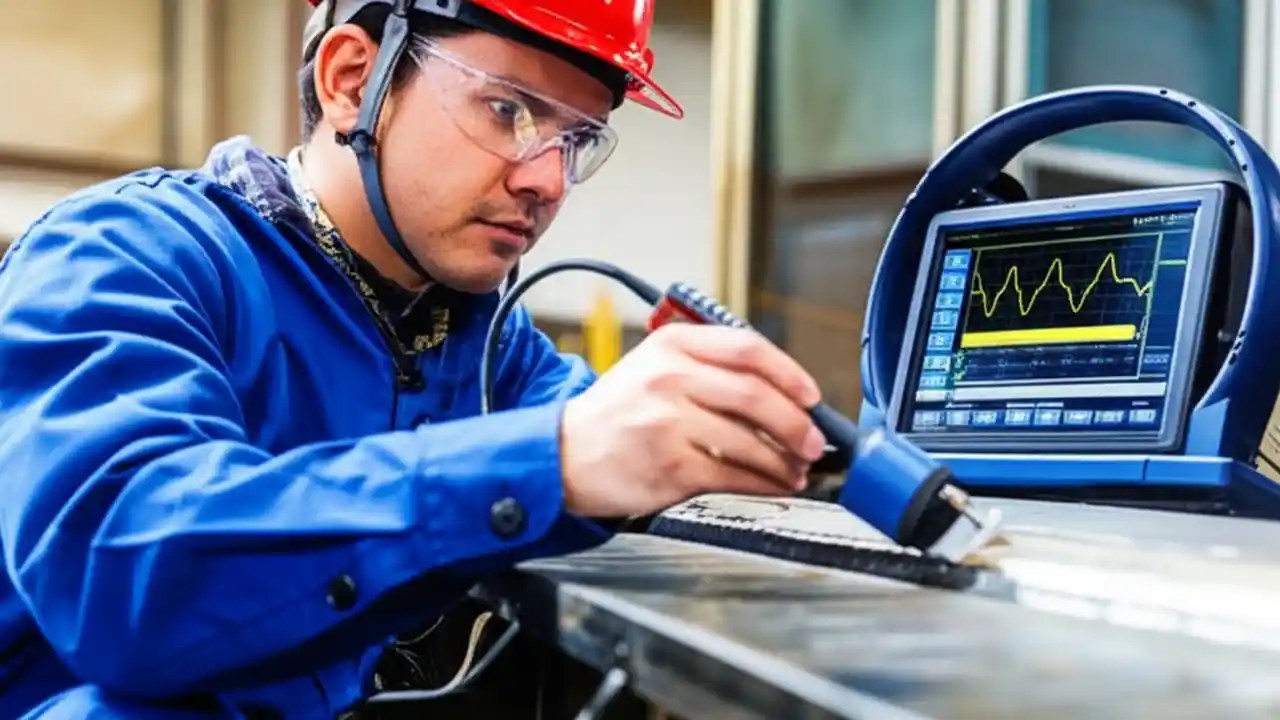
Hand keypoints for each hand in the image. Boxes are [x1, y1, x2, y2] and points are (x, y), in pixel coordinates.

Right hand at [559, 324, 825, 517]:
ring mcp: (668, 423)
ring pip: (750, 442)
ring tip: (796, 469)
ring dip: (784, 461)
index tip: (811, 396)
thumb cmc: (619, 412)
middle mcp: (670, 378)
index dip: (790, 374)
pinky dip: (763, 484)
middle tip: (814, 441)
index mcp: (673, 345)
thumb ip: (711, 368)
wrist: (565, 453)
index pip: (748, 349)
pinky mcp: (669, 466)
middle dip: (797, 424)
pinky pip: (733, 475)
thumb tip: (783, 394)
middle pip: (756, 396)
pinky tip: (773, 485)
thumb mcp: (655, 366)